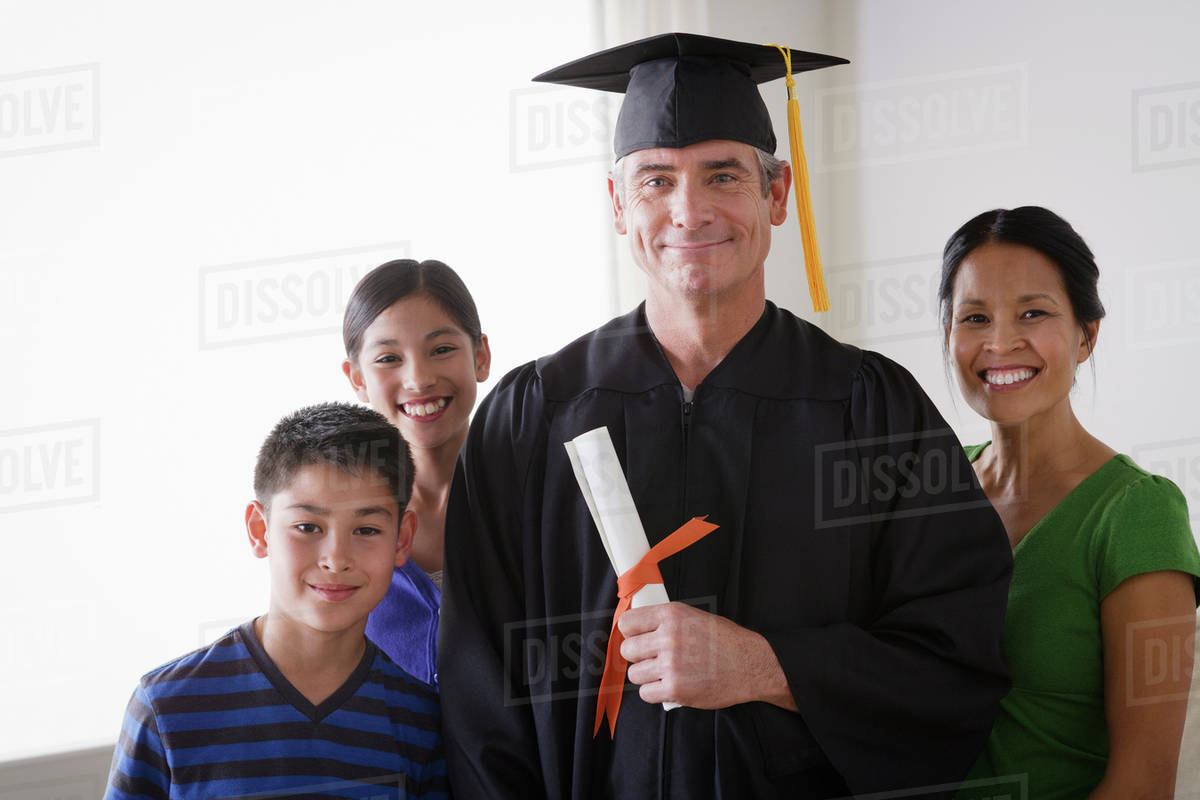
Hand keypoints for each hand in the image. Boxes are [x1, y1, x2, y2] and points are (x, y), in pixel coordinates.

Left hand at [617, 602, 796, 710]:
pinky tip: (667, 686)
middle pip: (627, 650)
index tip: (636, 638)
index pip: (627, 623)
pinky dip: (655, 692)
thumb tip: (638, 627)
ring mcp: (671, 664)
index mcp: (671, 615)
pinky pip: (645, 693)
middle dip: (638, 656)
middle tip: (652, 658)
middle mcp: (668, 637)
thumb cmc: (725, 641)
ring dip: (646, 676)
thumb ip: (665, 621)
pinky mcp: (675, 689)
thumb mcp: (694, 616)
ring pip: (634, 674)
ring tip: (663, 673)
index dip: (630, 633)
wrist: (751, 665)